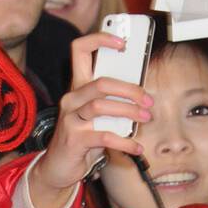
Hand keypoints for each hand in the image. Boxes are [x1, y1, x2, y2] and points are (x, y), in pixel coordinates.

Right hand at [27, 30, 152, 207]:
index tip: (123, 43)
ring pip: (101, 106)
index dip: (100, 40)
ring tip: (146, 119)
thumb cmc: (83, 139)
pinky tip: (137, 147)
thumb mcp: (98, 118)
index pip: (80, 50)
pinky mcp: (75, 139)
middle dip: (129, 89)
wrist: (59, 166)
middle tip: (147, 100)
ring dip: (128, 112)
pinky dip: (125, 142)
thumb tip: (142, 98)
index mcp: (78, 86)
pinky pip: (104, 136)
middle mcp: (72, 98)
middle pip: (101, 82)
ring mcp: (71, 118)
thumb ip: (114, 105)